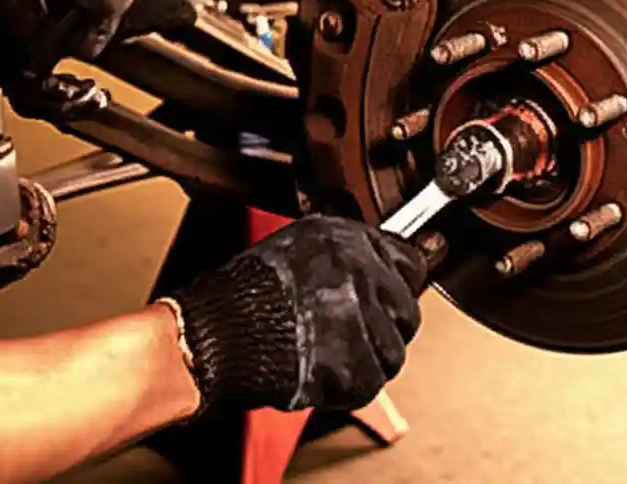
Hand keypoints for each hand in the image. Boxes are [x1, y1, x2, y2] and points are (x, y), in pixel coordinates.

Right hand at [163, 215, 425, 412]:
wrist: (215, 335)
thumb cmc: (245, 293)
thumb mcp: (300, 246)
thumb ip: (347, 254)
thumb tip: (382, 270)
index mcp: (350, 241)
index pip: (411, 263)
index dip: (398, 285)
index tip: (388, 299)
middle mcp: (361, 275)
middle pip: (407, 312)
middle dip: (384, 328)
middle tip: (349, 334)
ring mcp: (359, 321)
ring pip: (391, 353)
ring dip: (366, 359)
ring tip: (328, 354)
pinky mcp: (352, 365)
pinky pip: (368, 383)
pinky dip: (346, 386)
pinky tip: (318, 370)